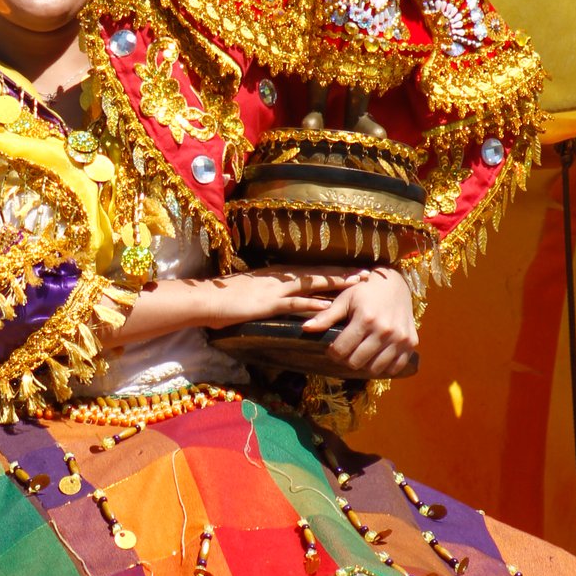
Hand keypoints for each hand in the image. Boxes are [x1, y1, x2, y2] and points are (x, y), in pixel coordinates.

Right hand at [194, 264, 353, 328]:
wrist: (206, 299)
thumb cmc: (226, 297)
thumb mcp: (254, 290)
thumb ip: (272, 293)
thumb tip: (287, 298)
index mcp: (279, 273)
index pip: (313, 269)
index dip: (336, 269)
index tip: (356, 268)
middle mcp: (281, 277)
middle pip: (319, 272)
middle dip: (345, 272)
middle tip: (369, 273)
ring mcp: (276, 289)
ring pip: (313, 283)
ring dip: (337, 283)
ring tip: (358, 284)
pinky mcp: (269, 304)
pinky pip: (295, 304)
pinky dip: (313, 305)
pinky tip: (330, 308)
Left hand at [304, 266, 416, 377]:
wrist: (395, 284)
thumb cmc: (364, 291)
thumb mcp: (344, 299)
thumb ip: (326, 316)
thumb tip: (305, 328)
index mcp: (366, 318)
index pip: (342, 350)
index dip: (332, 352)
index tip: (332, 347)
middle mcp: (385, 330)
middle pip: (356, 362)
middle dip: (346, 359)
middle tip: (345, 350)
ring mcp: (400, 338)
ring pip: (375, 368)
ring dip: (364, 364)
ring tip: (360, 352)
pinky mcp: (411, 343)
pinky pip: (395, 367)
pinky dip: (384, 366)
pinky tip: (376, 356)